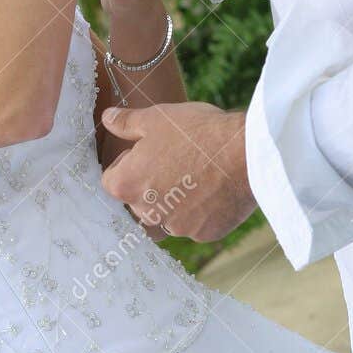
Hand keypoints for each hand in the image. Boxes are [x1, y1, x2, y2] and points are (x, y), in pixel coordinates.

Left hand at [99, 102, 255, 240]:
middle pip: (139, 200)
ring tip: (198, 174)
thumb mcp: (156, 118)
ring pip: (168, 214)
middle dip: (151, 184)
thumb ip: (126, 122)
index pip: (112, 179)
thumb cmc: (196, 133)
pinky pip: (196, 223)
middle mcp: (146, 213)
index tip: (150, 151)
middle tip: (177, 160)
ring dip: (176, 200)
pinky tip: (215, 188)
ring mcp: (175, 226)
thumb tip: (107, 118)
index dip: (129, 163)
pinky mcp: (203, 234)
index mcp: (126, 185)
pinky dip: (201, 210)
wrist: (245, 153)